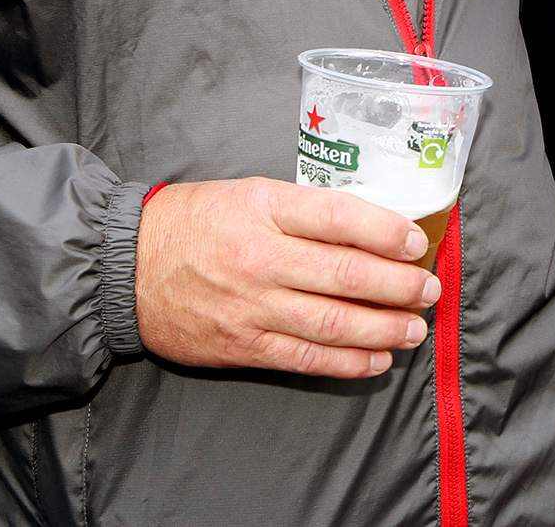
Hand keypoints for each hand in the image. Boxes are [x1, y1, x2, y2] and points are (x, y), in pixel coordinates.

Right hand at [135, 178, 440, 378]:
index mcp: (265, 208)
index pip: (339, 217)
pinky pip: (305, 358)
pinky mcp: (243, 346)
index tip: (415, 241)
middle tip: (428, 289)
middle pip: (346, 274)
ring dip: (383, 329)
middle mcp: (262, 257)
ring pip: (333, 322)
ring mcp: (252, 306)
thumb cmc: (192, 222)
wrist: (126, 267)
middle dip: (398, 285)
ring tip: (414, 328)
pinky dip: (347, 362)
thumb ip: (301, 208)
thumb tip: (366, 225)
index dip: (386, 231)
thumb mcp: (248, 192)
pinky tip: (376, 360)